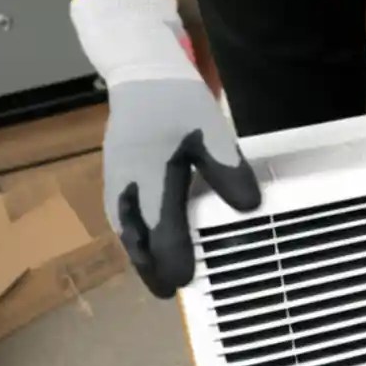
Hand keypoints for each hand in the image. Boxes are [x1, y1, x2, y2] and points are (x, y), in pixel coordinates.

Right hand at [70, 0, 260, 297]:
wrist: (142, 73)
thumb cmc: (179, 102)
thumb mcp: (213, 130)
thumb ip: (229, 169)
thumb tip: (248, 208)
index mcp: (150, 170)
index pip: (159, 224)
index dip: (171, 255)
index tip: (184, 281)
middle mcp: (127, 180)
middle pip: (134, 233)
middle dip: (150, 263)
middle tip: (166, 292)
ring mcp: (117, 178)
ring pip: (124, 225)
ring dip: (140, 252)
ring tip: (156, 277)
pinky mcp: (117, 175)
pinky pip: (122, 214)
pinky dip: (134, 234)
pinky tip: (146, 245)